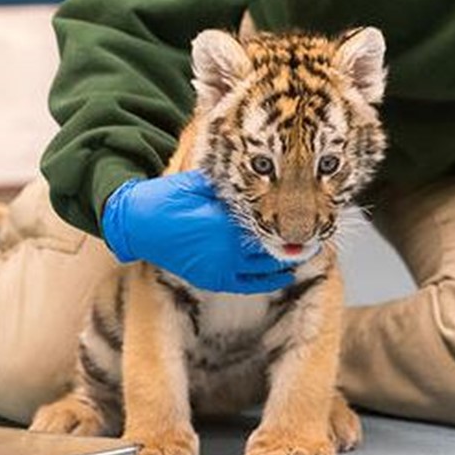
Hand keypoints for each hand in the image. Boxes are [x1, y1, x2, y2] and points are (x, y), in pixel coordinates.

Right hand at [101, 170, 293, 293]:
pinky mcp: (214, 278)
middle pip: (272, 244)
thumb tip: (253, 171)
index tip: (307, 209)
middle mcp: (227, 246)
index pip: (267, 219)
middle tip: (316, 232)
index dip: (288, 216)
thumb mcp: (198, 180)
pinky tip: (284, 273)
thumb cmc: (168, 198)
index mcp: (225, 219)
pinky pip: (249, 283)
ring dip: (287, 259)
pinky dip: (270, 279)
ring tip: (307, 250)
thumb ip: (226, 181)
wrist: (138, 224)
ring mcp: (222, 265)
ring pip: (265, 265)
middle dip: (294, 239)